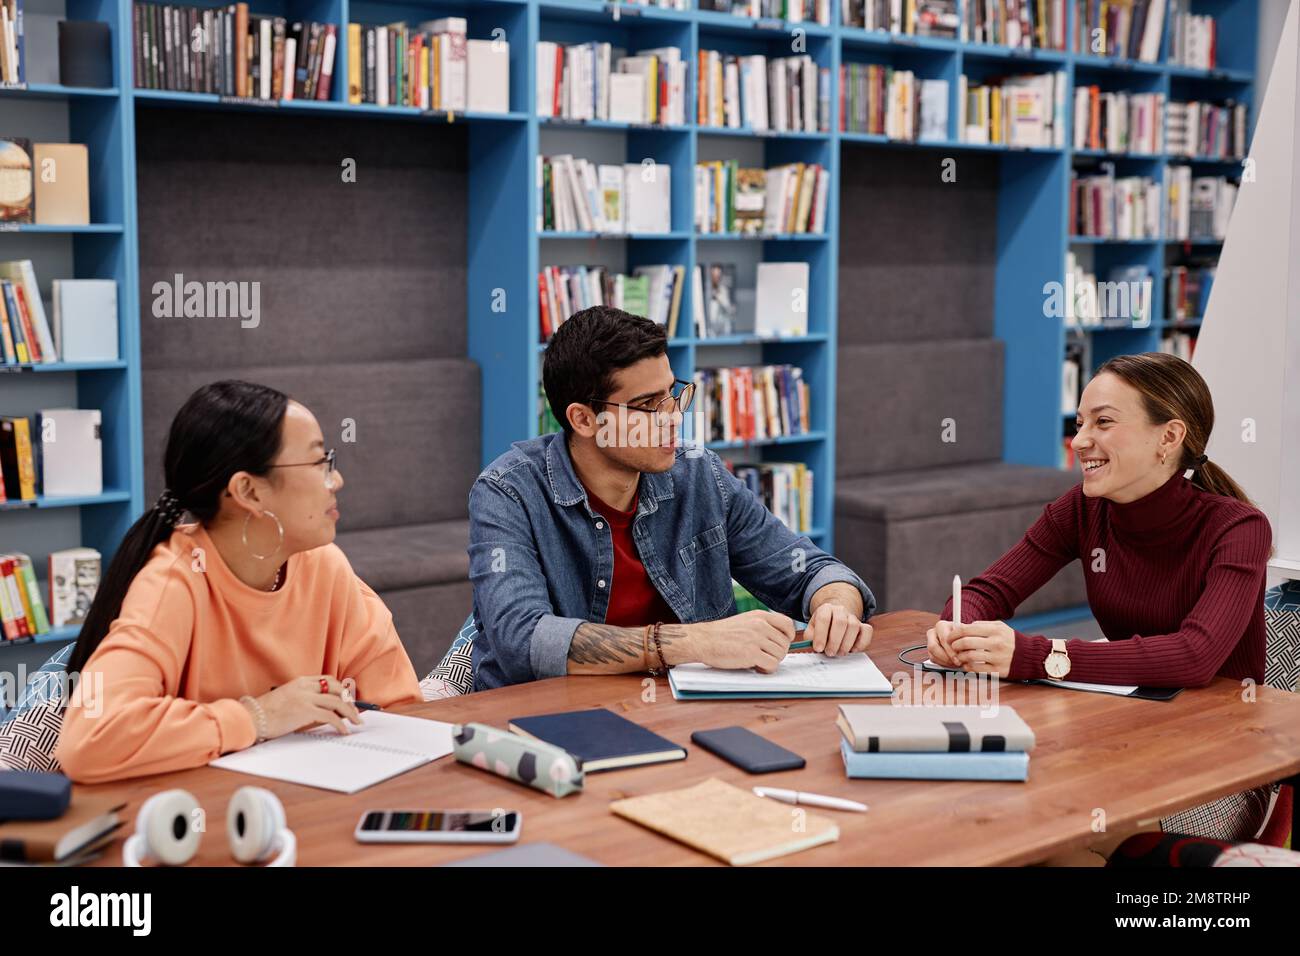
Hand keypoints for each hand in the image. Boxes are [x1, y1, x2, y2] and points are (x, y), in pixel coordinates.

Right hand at [247, 675, 362, 738]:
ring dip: (350, 712)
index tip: (349, 699)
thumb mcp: (288, 700)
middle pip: (336, 688)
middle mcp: (304, 686)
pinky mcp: (305, 711)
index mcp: (300, 682)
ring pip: (337, 701)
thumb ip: (305, 701)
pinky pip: (330, 716)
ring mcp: (305, 697)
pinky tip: (344, 730)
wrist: (251, 718)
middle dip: (349, 700)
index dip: (341, 689)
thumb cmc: (266, 714)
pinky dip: (341, 723)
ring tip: (356, 722)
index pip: (328, 680)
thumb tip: (325, 713)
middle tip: (356, 711)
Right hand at [692, 610, 796, 672]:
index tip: (780, 644)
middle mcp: (760, 625)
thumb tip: (780, 639)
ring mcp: (756, 638)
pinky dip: (767, 669)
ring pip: (780, 654)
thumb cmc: (722, 634)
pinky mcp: (751, 653)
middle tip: (765, 656)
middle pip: (785, 643)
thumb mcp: (745, 621)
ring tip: (759, 662)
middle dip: (778, 653)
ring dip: (772, 662)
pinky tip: (756, 667)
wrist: (703, 640)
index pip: (788, 624)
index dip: (788, 637)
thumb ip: (762, 626)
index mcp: (760, 616)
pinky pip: (772, 664)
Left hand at [805, 601, 871, 655]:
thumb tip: (815, 648)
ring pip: (854, 626)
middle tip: (829, 653)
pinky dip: (861, 643)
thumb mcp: (811, 630)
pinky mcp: (863, 626)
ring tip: (839, 653)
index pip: (824, 618)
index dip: (820, 635)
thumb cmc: (822, 628)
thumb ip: (811, 638)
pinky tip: (853, 650)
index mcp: (825, 609)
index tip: (818, 648)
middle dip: (834, 641)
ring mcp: (853, 617)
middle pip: (840, 622)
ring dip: (846, 644)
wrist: (834, 619)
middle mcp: (840, 610)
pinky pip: (867, 631)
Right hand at [926, 619, 960, 667]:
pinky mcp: (930, 652)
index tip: (959, 656)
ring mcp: (930, 642)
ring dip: (945, 661)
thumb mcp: (966, 635)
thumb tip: (963, 651)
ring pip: (932, 655)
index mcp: (941, 626)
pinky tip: (952, 663)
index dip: (951, 650)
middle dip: (947, 657)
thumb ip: (963, 640)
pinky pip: (934, 660)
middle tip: (957, 662)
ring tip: (956, 663)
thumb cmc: (964, 635)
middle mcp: (932, 632)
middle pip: (933, 647)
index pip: (943, 639)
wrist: (962, 638)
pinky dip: (943, 664)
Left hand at [949, 621, 1015, 677]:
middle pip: (966, 643)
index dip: (955, 633)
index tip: (950, 636)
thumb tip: (963, 626)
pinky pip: (976, 669)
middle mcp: (996, 643)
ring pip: (969, 657)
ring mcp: (997, 658)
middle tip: (952, 647)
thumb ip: (982, 625)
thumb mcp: (1000, 627)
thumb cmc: (1011, 640)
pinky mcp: (998, 670)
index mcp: (995, 630)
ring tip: (959, 656)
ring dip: (960, 657)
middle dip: (954, 645)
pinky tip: (967, 664)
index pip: (967, 629)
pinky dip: (967, 667)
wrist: (1030, 655)